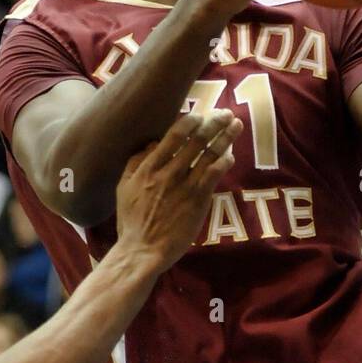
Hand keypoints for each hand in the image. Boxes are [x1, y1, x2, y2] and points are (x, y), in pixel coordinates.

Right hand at [114, 110, 241, 272]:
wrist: (142, 249)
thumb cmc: (132, 220)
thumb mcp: (124, 187)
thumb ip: (136, 162)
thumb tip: (153, 142)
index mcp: (148, 167)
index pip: (173, 135)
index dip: (190, 121)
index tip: (200, 113)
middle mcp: (168, 173)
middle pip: (197, 140)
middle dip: (214, 123)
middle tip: (226, 113)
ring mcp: (185, 186)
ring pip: (210, 154)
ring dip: (226, 137)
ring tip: (237, 125)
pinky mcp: (198, 200)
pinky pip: (215, 175)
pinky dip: (225, 162)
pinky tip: (231, 155)